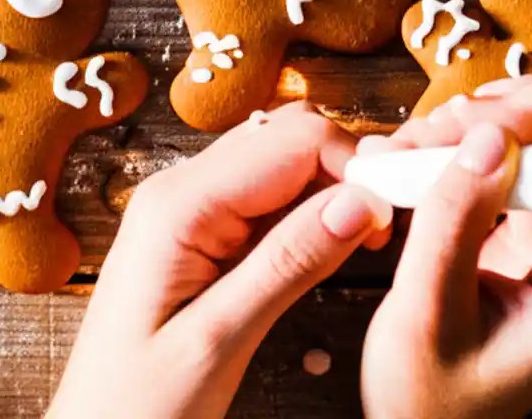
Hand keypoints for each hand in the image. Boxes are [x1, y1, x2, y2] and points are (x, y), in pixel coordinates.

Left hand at [48, 102, 391, 418]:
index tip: (394, 216)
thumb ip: (289, 263)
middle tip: (387, 229)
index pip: (293, 141)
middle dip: (347, 170)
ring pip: (283, 164)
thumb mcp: (218, 341)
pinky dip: (308, 214)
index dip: (354, 167)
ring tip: (365, 243)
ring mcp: (189, 210)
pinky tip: (327, 250)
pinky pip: (268, 200)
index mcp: (179, 206)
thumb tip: (362, 200)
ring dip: (332, 190)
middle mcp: (181, 191)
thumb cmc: (136, 406)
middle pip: (289, 138)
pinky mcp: (200, 235)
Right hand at [358, 78, 531, 418]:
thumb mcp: (425, 312)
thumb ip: (453, 222)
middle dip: (526, 116)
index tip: (514, 111)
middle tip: (453, 121)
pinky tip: (431, 149)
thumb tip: (487, 137)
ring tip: (425, 139)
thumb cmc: (430, 398)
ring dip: (495, 125)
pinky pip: (528, 162)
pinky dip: (478, 145)